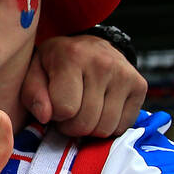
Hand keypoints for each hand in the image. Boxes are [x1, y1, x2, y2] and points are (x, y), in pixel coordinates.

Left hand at [22, 34, 146, 137]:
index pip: (65, 109)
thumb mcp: (34, 72)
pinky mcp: (140, 86)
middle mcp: (102, 63)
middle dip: (71, 126)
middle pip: (86, 122)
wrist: (88, 46)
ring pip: (105, 128)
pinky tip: (101, 110)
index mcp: (72, 56)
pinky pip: (123, 126)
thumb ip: (33, 94)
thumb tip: (45, 117)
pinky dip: (109, 126)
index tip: (54, 105)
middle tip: (68, 113)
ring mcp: (125, 74)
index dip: (55, 115)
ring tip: (83, 111)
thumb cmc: (56, 63)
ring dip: (90, 128)